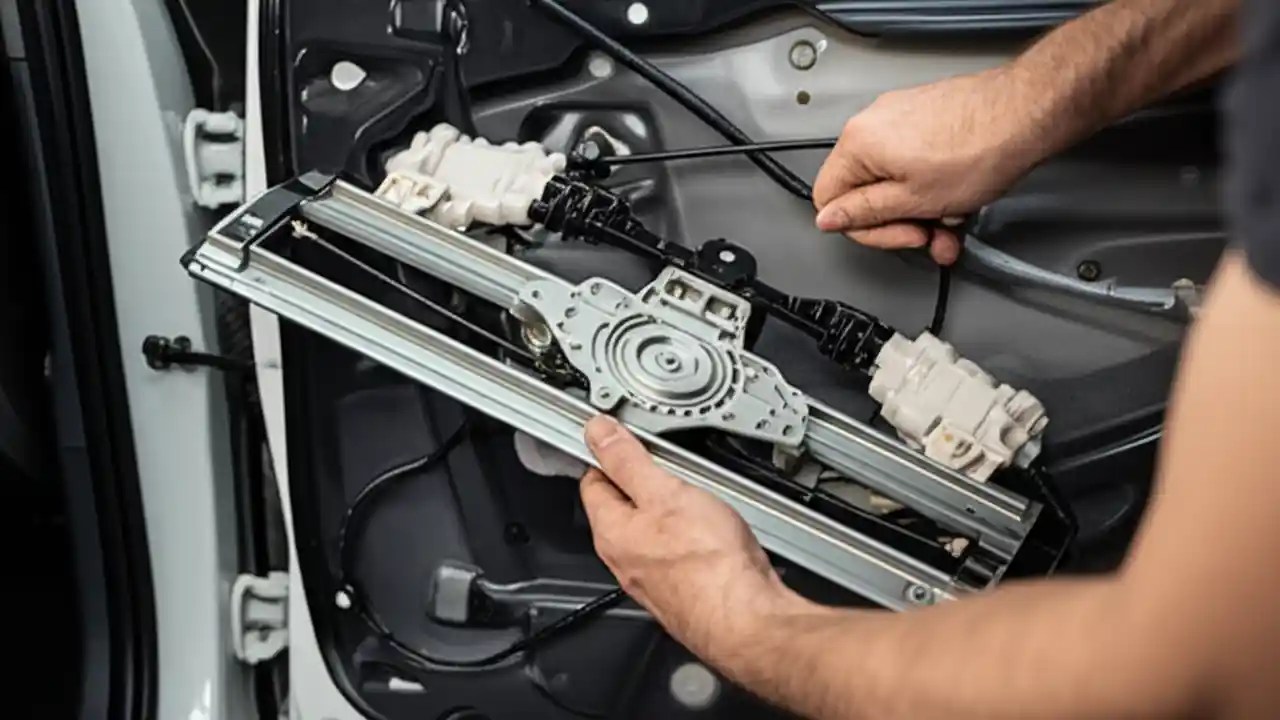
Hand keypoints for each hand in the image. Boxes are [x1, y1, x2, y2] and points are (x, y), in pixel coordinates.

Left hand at [578, 415, 793, 660]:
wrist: (747, 618)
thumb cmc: (709, 563)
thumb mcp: (665, 492)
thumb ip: (628, 460)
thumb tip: (597, 433)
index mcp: (611, 532)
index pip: (593, 482)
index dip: (609, 456)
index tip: (624, 440)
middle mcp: (625, 560)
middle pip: (623, 508)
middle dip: (644, 484)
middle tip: (670, 467)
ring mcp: (653, 579)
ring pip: (653, 531)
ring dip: (671, 511)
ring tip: (698, 498)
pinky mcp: (682, 591)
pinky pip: (678, 552)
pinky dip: (691, 537)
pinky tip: (714, 532)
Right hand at [812, 67, 1044, 264]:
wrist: (1026, 114)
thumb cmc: (980, 150)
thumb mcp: (912, 201)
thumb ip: (863, 212)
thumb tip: (828, 218)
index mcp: (858, 143)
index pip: (830, 199)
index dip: (862, 228)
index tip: (895, 235)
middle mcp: (873, 123)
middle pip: (865, 191)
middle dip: (901, 221)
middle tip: (929, 234)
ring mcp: (901, 116)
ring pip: (896, 180)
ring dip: (922, 209)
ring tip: (953, 220)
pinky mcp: (926, 115)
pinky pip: (915, 162)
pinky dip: (933, 185)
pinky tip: (959, 197)